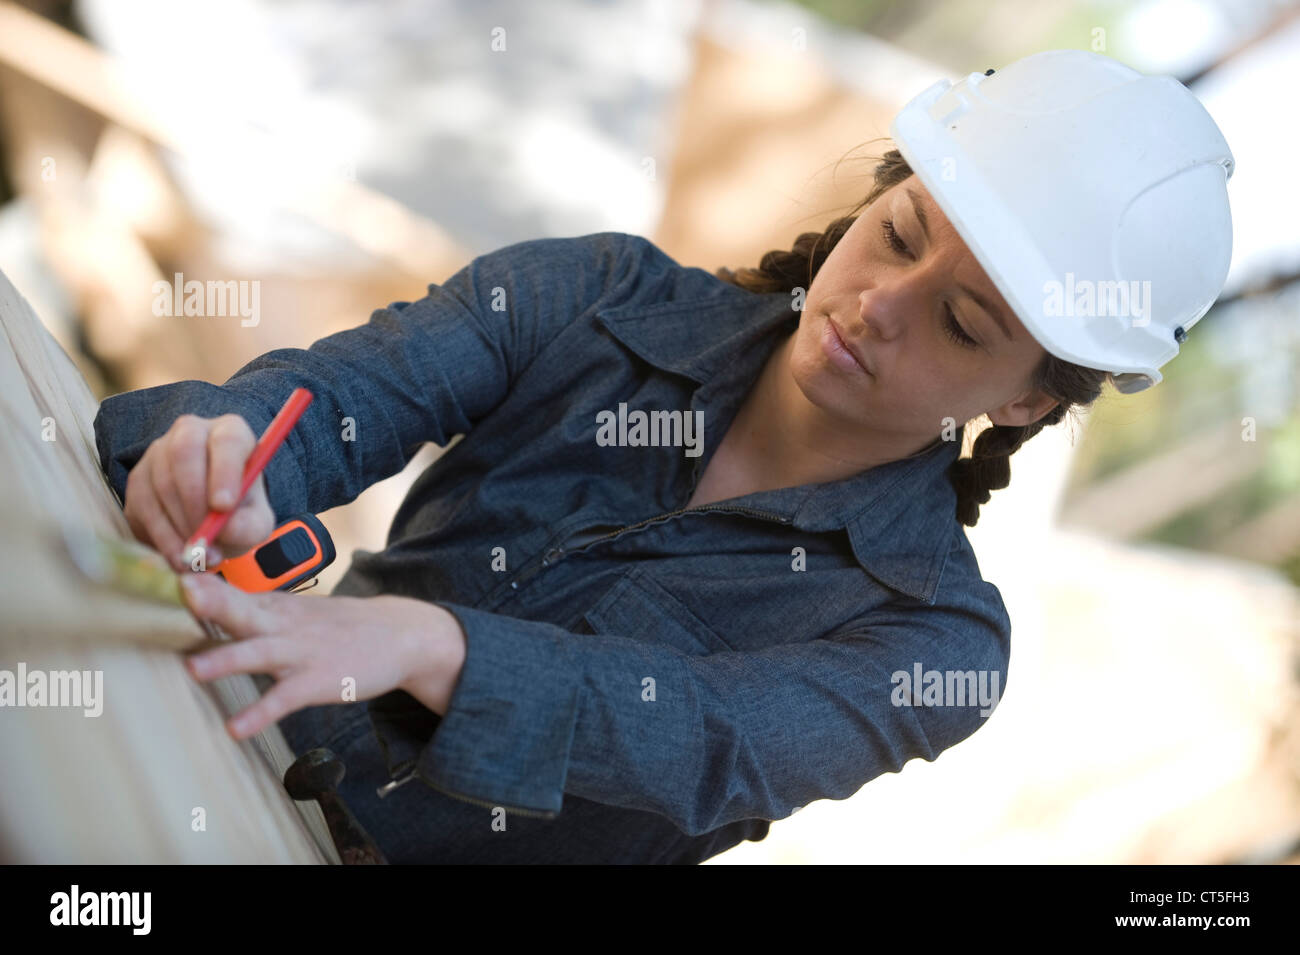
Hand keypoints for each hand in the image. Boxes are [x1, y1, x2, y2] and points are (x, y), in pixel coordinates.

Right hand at [124, 413, 275, 571]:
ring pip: (162, 482)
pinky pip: (144, 506)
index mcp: (231, 433)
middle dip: (194, 499)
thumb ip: (250, 525)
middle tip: (206, 536)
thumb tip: (226, 528)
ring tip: (201, 555)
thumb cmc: (238, 514)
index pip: (228, 439)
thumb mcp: (255, 523)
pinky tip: (181, 556)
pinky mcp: (138, 479)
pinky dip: (164, 537)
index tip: (224, 506)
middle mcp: (192, 433)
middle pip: (185, 451)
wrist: (208, 523)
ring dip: (181, 524)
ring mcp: (159, 453)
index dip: (225, 470)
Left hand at [178, 573, 466, 739]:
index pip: (232, 591)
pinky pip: (283, 700)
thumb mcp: (299, 611)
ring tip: (192, 669)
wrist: (402, 634)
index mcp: (277, 608)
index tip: (163, 573)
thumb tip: (206, 599)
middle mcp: (284, 626)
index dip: (200, 584)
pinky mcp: (317, 682)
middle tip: (181, 591)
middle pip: (243, 612)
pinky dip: (259, 714)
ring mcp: (301, 654)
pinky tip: (236, 729)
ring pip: (259, 654)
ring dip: (226, 660)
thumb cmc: (341, 626)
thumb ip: (256, 608)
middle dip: (211, 603)